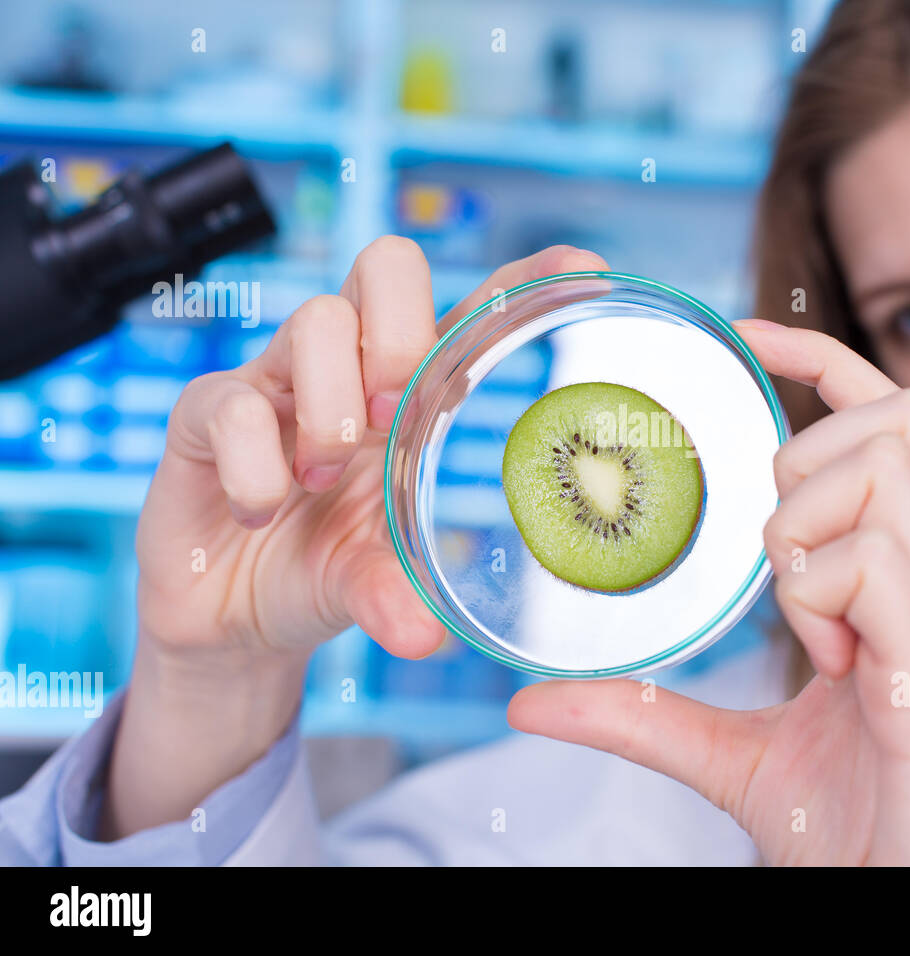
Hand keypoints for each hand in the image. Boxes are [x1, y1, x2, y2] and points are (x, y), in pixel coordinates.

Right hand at [105, 241, 609, 839]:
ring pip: (313, 319)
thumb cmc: (327, 569)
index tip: (584, 269)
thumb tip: (424, 636)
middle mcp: (350, 369)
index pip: (473, 310)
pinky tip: (263, 507)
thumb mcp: (376, 579)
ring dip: (330, 400)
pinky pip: (227, 400)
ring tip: (326, 473)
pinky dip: (253, 458)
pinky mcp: (206, 415)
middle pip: (385, 266)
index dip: (524, 280)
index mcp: (414, 393)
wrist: (231, 618)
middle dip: (399, 326)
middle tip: (396, 408)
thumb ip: (399, 593)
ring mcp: (280, 383)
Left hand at [507, 320, 909, 864]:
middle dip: (810, 464)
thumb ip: (643, 713)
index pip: (885, 419)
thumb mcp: (730, 756)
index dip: (818, 358)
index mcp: (908, 580)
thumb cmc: (855, 831)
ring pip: (879, 468)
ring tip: (811, 623)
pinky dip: (818, 595)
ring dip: (807, 531)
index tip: (746, 331)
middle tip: (782, 561)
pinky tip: (831, 659)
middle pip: (896, 416)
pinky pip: (868, 554)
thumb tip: (529, 703)